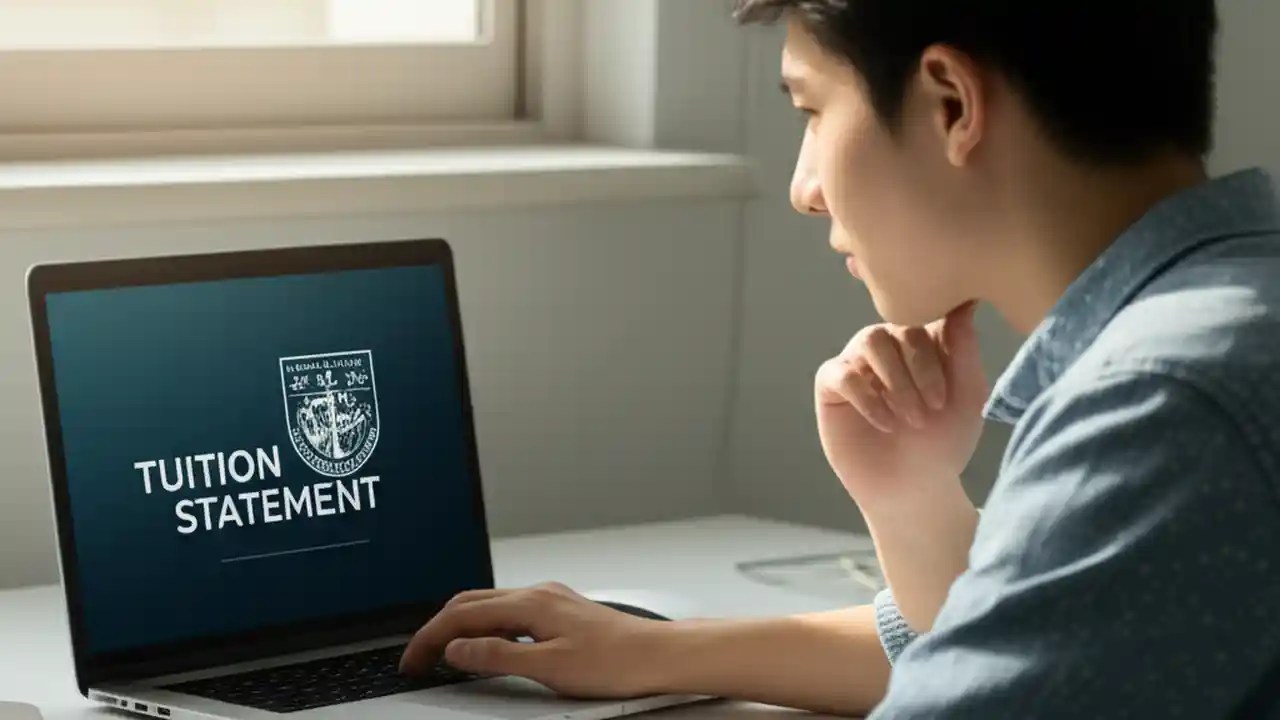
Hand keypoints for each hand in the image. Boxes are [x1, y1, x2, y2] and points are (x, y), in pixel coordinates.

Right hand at [399, 583, 671, 698]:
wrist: (659, 655)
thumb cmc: (615, 662)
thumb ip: (498, 655)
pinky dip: (485, 624)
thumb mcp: (548, 667)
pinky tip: (487, 642)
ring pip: (489, 604)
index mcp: (530, 603)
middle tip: (419, 657)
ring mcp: (550, 600)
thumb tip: (458, 648)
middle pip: (470, 602)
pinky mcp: (561, 610)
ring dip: (460, 624)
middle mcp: (538, 594)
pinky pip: (509, 610)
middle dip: (438, 628)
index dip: (429, 638)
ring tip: (443, 651)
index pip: (462, 614)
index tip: (411, 660)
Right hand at [814, 301, 986, 505]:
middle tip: (933, 410)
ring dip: (895, 382)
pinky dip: (866, 398)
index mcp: (923, 340)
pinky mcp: (831, 385)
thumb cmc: (943, 442)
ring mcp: (858, 361)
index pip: (928, 315)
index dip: (940, 349)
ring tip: (910, 419)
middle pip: (900, 327)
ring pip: (870, 341)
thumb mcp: (968, 396)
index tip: (949, 393)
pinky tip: (884, 423)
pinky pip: (842, 373)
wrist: (913, 486)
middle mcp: (889, 344)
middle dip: (921, 370)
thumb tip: (965, 302)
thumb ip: (965, 349)